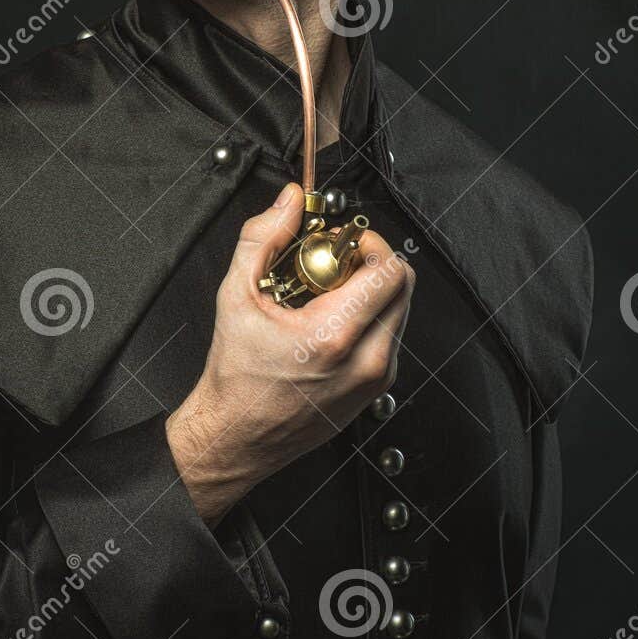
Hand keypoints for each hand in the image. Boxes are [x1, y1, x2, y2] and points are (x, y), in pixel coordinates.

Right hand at [166, 182, 414, 525]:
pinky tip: (328, 324)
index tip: (341, 242)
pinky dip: (367, 321)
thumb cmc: (235, 379)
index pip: (390, 270)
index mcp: (335, 335)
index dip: (370, 243)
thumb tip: (289, 202)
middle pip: (403, 287)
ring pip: (399, 313)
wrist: (235, 436)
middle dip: (371, 264)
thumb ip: (263, 238)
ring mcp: (375, 380)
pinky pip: (388, 340)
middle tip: (333, 263)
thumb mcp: (237, 295)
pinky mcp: (375, 391)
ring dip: (370, 292)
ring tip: (325, 295)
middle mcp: (366, 361)